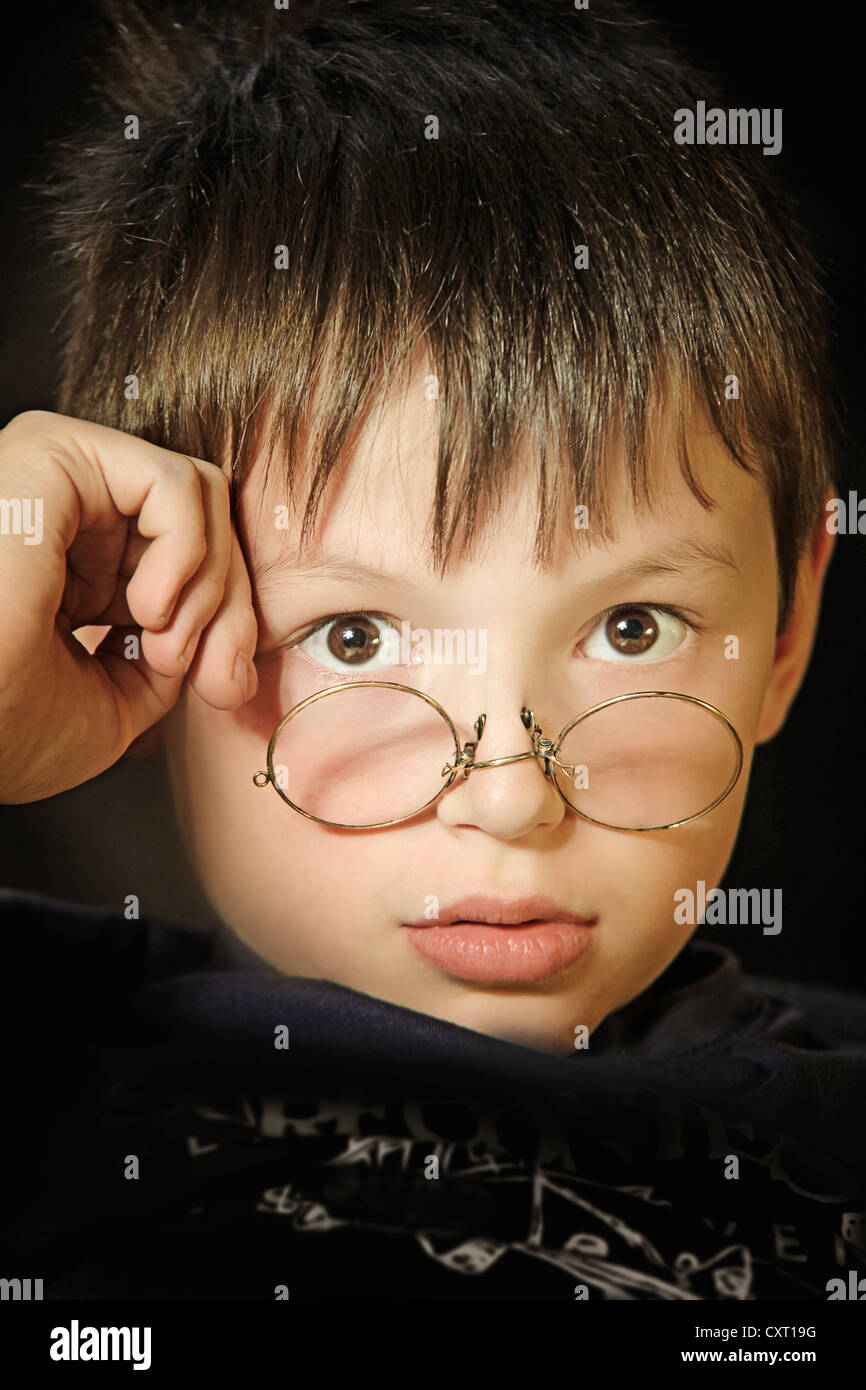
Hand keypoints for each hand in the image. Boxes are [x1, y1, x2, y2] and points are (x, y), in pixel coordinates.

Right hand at [0, 410, 257, 802]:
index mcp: (74, 560)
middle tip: (218, 681)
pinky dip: (187, 554)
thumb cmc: (9, 728)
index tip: (222, 690)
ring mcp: (61, 475)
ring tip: (166, 649)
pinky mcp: (57, 452)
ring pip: (202, 497)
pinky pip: (173, 484)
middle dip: (231, 611)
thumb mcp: (114, 700)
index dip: (226, 623)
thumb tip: (224, 648)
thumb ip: (172, 658)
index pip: (191, 558)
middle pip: (208, 524)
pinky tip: (148, 610)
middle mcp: (66, 509)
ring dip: (209, 587)